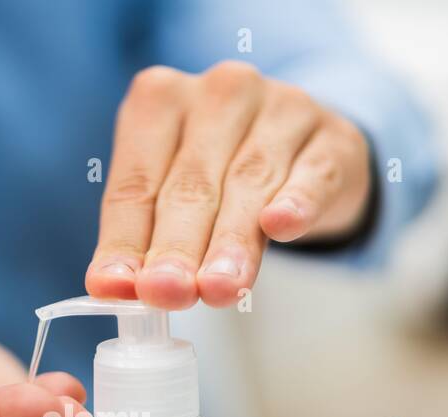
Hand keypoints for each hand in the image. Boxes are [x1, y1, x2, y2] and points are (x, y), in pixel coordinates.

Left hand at [87, 61, 372, 310]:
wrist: (307, 152)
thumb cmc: (223, 176)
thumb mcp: (172, 199)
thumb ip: (146, 241)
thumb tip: (118, 289)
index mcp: (161, 99)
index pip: (135, 184)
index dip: (124, 243)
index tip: (115, 289)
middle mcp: (220, 93)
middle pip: (190, 185)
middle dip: (177, 249)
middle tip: (167, 293)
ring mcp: (281, 109)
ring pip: (248, 183)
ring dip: (231, 243)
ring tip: (218, 289)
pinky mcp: (332, 138)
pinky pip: (312, 174)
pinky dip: (296, 202)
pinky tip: (282, 227)